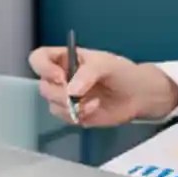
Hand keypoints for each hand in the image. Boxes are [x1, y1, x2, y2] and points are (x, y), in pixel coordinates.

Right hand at [28, 45, 177, 126]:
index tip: (59, 77)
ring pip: (52, 104)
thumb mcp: (106, 64)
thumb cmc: (121, 72)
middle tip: (77, 95)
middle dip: (60, 93)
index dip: (43, 68)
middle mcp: (62, 77)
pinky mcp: (74, 114)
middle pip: (44, 86)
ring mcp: (66, 97)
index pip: (39, 59)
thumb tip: (70, 91)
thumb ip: (87, 74)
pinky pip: (65, 117)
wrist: (138, 95)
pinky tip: (95, 108)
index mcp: (65, 58)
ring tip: (93, 102)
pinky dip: (79, 115)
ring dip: (71, 106)